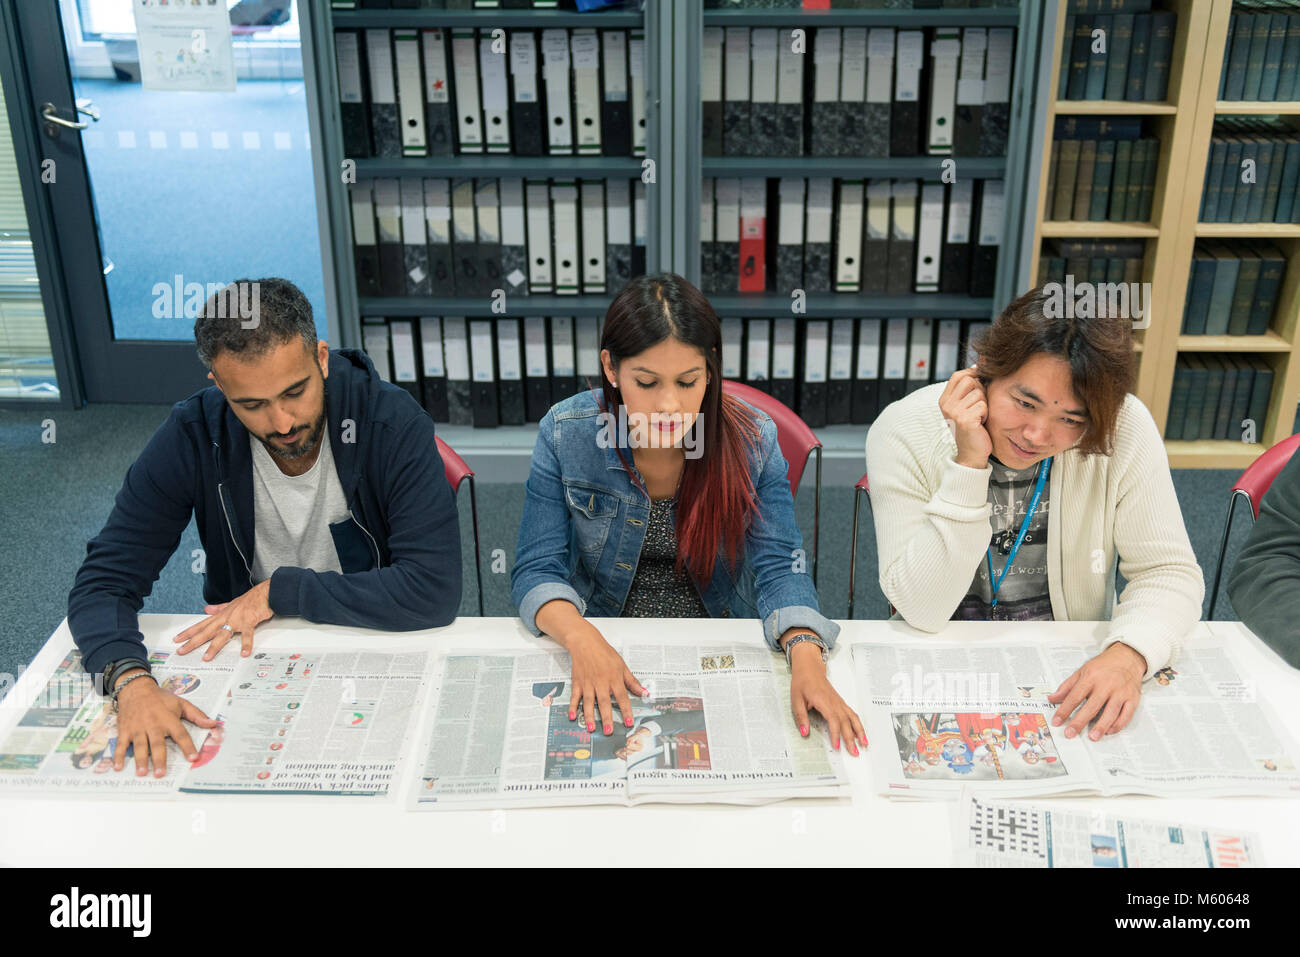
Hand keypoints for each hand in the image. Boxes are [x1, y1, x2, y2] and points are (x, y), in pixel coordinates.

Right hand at [113, 673, 218, 777]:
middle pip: (157, 744)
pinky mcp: (125, 730)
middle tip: (161, 773)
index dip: (188, 746)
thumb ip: (197, 715)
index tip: (193, 758)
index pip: (181, 734)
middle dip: (159, 759)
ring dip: (140, 760)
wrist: (136, 688)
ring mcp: (138, 728)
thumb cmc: (160, 698)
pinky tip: (117, 767)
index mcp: (169, 719)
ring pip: (140, 746)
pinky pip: (121, 744)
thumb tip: (214, 724)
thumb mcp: (181, 703)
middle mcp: (154, 725)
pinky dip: (118, 755)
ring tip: (142, 773)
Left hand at [173, 581, 272, 659]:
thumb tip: (207, 609)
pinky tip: (244, 653)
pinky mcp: (249, 621)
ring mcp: (237, 620)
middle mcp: (226, 618)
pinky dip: (246, 644)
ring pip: (222, 634)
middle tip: (182, 651)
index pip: (201, 625)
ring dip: (214, 646)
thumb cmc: (251, 599)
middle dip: (193, 642)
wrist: (265, 593)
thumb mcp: (232, 603)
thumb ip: (219, 608)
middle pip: (206, 632)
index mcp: (221, 615)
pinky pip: (247, 634)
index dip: (189, 632)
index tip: (177, 639)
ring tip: (207, 657)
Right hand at [557, 621, 645, 735]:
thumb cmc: (604, 653)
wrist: (586, 643)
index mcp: (614, 679)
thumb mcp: (622, 666)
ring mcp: (588, 684)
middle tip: (609, 731)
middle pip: (604, 702)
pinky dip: (572, 707)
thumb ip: (632, 681)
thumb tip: (644, 692)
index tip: (629, 722)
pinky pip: (575, 697)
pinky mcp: (578, 683)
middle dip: (607, 718)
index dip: (626, 711)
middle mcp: (601, 683)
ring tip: (591, 728)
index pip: (622, 697)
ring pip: (589, 702)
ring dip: (590, 716)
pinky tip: (572, 716)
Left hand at [787, 641, 866, 755]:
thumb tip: (804, 732)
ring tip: (864, 744)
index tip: (836, 746)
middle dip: (851, 739)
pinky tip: (861, 733)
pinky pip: (852, 714)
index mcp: (824, 701)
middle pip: (846, 722)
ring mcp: (839, 702)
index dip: (836, 734)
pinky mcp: (840, 703)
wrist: (809, 669)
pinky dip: (858, 724)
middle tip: (854, 753)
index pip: (833, 720)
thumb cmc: (803, 682)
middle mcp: (835, 702)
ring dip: (859, 732)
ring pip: (853, 718)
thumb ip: (801, 717)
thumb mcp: (796, 700)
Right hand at [938, 366, 992, 469]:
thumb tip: (981, 363)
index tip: (980, 383)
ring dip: (984, 403)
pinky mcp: (964, 420)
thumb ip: (970, 387)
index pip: (958, 375)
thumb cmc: (973, 428)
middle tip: (978, 405)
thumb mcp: (966, 405)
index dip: (972, 374)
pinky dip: (986, 413)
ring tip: (979, 416)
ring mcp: (954, 412)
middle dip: (980, 390)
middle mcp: (946, 404)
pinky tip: (981, 422)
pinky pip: (983, 405)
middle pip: (970, 380)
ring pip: (979, 392)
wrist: (971, 453)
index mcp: (944, 399)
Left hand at [1048, 642, 1145, 739]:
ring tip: (1092, 737)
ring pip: (1110, 712)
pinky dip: (1118, 724)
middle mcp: (1106, 685)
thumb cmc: (1104, 665)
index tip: (1057, 721)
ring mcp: (1121, 692)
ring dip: (1101, 726)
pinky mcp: (1133, 698)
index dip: (1064, 710)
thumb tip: (1052, 698)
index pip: (1075, 696)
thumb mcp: (1082, 671)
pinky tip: (1110, 730)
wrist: (1127, 658)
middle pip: (1091, 706)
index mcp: (1091, 677)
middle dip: (1080, 721)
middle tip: (1070, 733)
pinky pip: (1126, 714)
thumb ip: (1067, 686)